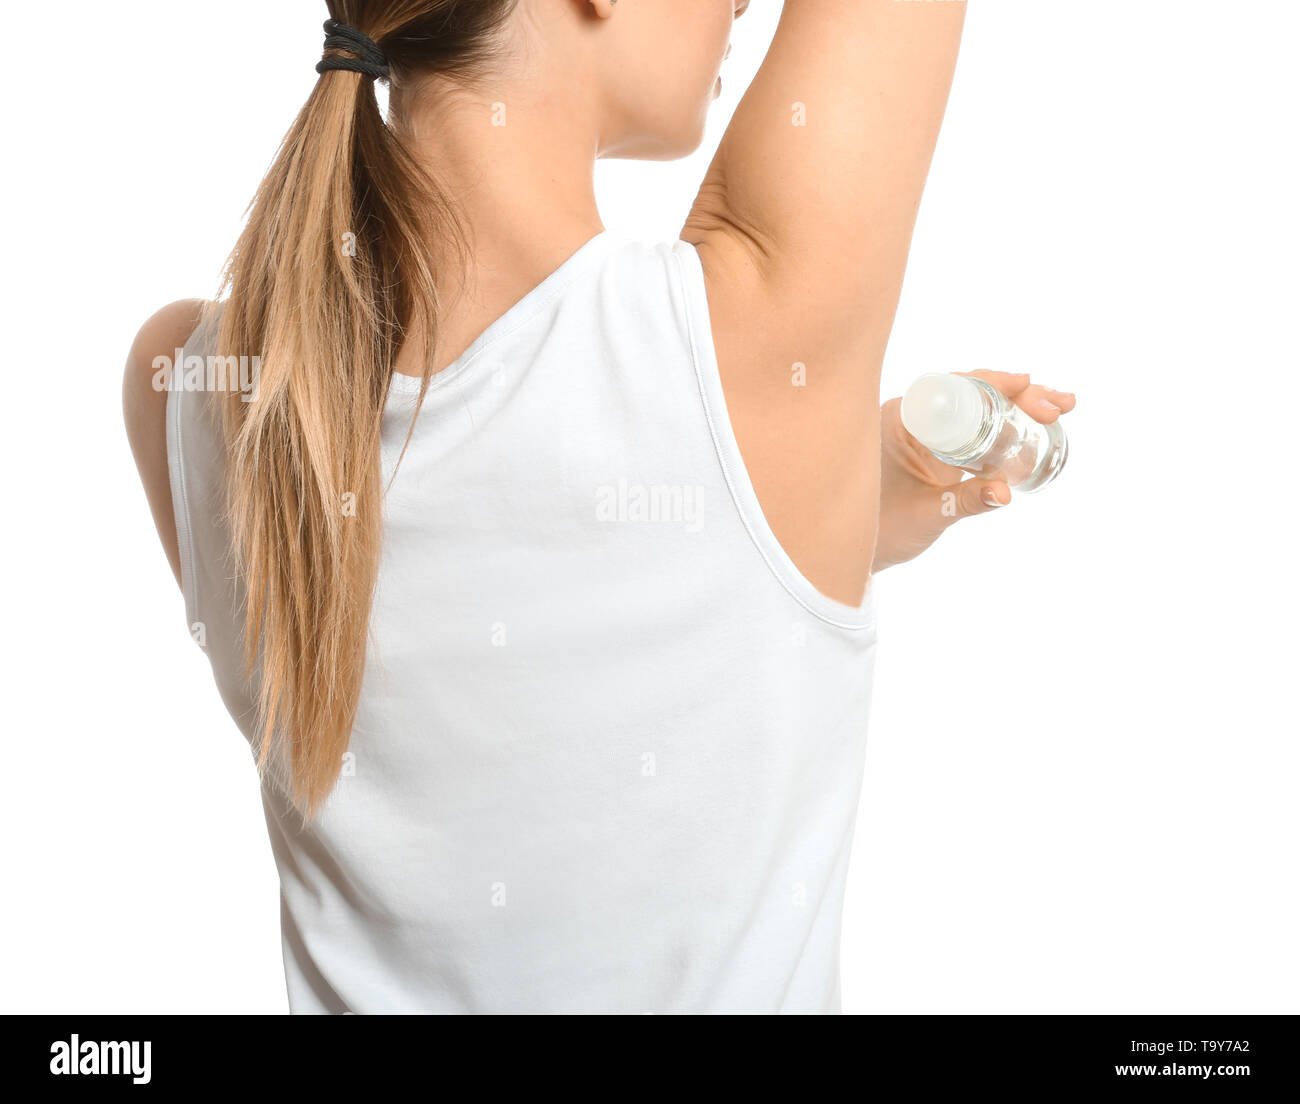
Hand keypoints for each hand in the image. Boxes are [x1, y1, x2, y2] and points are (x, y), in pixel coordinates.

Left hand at [872, 371, 1076, 572]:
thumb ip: (963, 503)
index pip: (952, 386)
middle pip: (973, 393)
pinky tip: (1038, 428)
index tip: (1027, 384)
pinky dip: (1006, 427)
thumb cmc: (879, 530)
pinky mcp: (940, 451)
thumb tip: (1005, 492)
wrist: (856, 550)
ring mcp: (929, 434)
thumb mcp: (925, 515)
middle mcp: (914, 419)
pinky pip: (976, 429)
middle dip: (1018, 394)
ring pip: (978, 409)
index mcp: (901, 420)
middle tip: (1058, 406)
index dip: (993, 383)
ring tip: (1062, 408)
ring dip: (1019, 407)